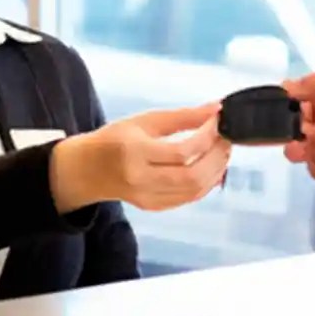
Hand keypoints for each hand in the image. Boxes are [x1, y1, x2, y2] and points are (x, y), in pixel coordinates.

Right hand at [52, 105, 231, 211]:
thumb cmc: (116, 139)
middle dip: (217, 157)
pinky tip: (210, 168)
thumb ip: (183, 116)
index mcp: (135, 152)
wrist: (88, 170)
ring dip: (216, 171)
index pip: (182, 151)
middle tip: (226, 139)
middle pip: (192, 176)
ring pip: (194, 191)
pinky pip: (188, 198)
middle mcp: (141, 179)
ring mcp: (147, 197)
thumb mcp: (146, 120)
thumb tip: (216, 109)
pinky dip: (205, 183)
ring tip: (221, 152)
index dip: (207, 137)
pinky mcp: (153, 206)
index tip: (218, 122)